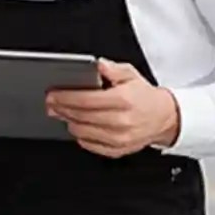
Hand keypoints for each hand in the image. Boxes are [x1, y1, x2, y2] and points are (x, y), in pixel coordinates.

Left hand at [46, 60, 179, 158]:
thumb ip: (111, 68)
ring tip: (62, 113)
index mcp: (123, 100)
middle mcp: (121, 121)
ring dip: (68, 122)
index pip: (86, 100)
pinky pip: (90, 145)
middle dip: (61, 109)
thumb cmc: (144, 96)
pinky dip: (80, 135)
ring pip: (82, 132)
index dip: (65, 97)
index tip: (53, 94)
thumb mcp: (130, 74)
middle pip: (80, 116)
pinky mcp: (117, 150)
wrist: (163, 117)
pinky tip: (77, 125)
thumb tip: (97, 64)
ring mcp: (119, 138)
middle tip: (51, 103)